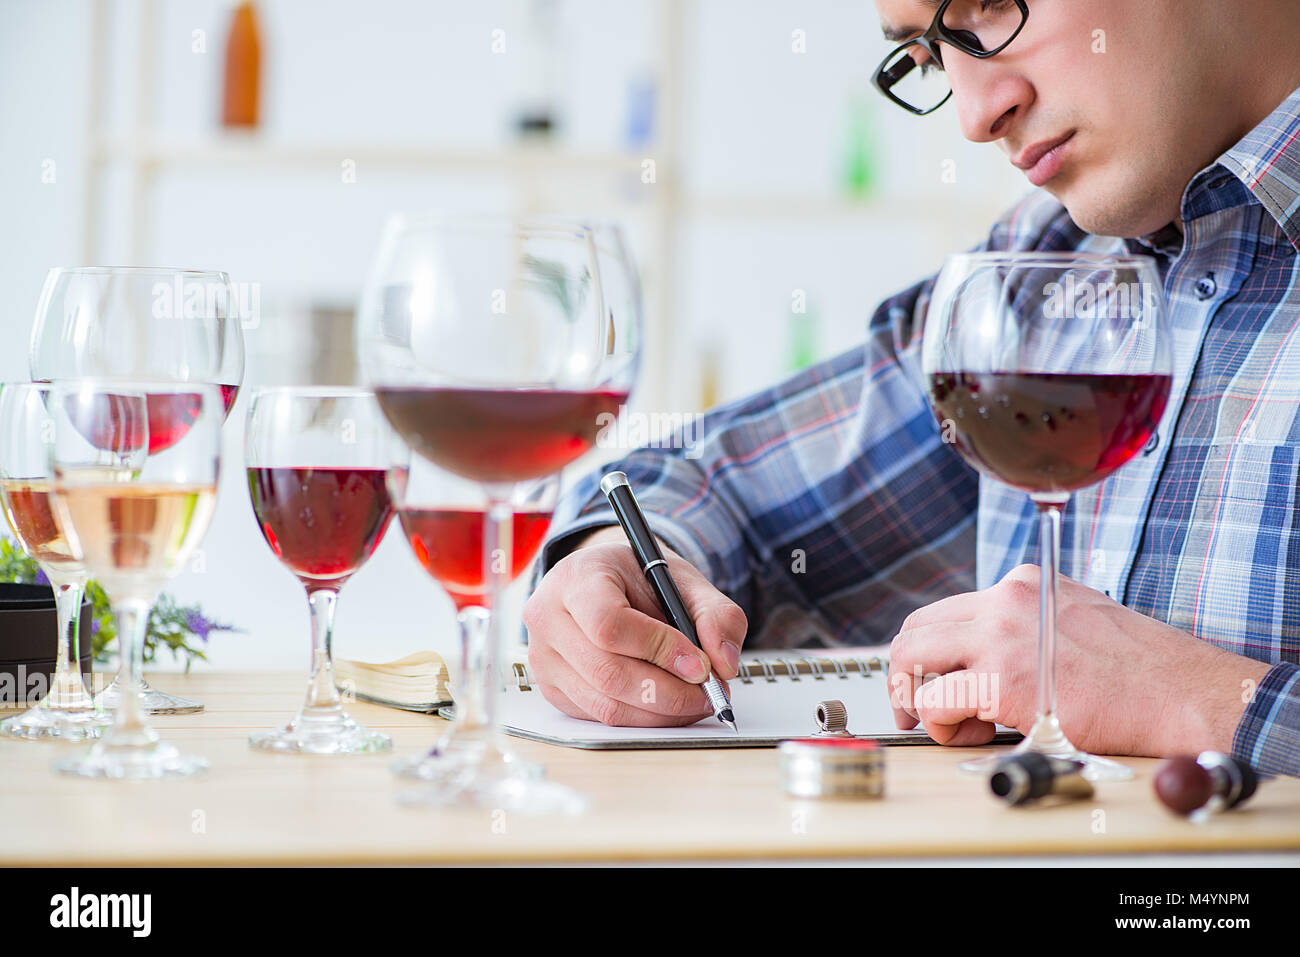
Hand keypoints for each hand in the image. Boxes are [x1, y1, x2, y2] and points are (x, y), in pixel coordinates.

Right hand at [522, 527, 747, 725]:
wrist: (606, 583)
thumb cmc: (639, 579)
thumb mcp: (683, 580)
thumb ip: (715, 614)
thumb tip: (724, 662)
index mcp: (575, 578)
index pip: (608, 624)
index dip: (658, 649)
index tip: (700, 664)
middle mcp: (548, 618)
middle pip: (608, 673)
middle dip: (670, 691)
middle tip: (711, 691)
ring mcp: (544, 659)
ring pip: (606, 704)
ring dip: (662, 712)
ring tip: (697, 699)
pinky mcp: (553, 690)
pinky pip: (601, 717)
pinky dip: (644, 719)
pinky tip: (669, 704)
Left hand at [887, 564, 1269, 755]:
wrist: (1181, 693)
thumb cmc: (1140, 672)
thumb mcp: (1074, 622)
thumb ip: (1027, 631)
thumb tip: (981, 663)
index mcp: (1021, 585)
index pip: (945, 612)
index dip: (931, 654)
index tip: (934, 682)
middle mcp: (1004, 599)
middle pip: (915, 630)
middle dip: (905, 674)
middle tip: (916, 711)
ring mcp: (1000, 634)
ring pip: (911, 659)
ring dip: (920, 701)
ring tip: (957, 726)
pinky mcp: (1002, 677)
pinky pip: (935, 700)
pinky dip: (942, 725)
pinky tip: (977, 733)